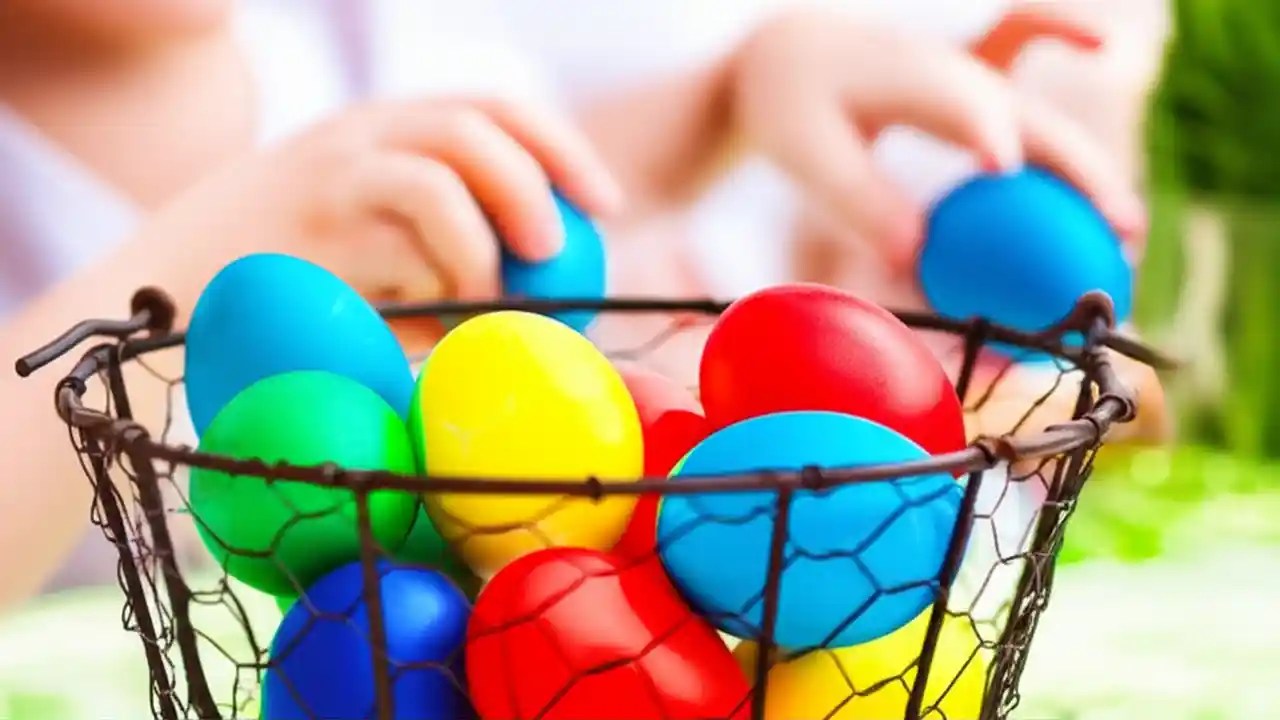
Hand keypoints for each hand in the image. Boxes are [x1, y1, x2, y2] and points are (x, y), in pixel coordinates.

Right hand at [190, 97, 621, 300]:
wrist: (164, 289)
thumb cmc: (287, 283)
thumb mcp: (374, 252)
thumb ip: (445, 263)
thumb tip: (538, 306)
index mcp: (384, 129)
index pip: (488, 109)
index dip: (558, 148)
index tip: (604, 203)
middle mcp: (359, 131)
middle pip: (473, 124)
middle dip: (536, 181)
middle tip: (557, 247)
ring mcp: (330, 168)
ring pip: (440, 175)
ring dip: (484, 240)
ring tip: (487, 294)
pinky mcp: (308, 217)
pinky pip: (402, 234)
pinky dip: (441, 271)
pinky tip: (431, 309)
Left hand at [730, 8, 1145, 274]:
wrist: (793, 51)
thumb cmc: (793, 107)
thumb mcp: (807, 155)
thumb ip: (857, 200)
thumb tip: (913, 259)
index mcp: (910, 85)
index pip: (961, 109)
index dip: (988, 133)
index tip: (1008, 169)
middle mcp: (955, 74)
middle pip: (1030, 121)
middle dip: (1079, 173)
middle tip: (1117, 235)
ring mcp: (973, 74)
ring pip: (1044, 122)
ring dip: (1090, 171)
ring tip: (1129, 233)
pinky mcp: (978, 85)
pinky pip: (1031, 75)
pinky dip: (1064, 74)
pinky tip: (1101, 56)